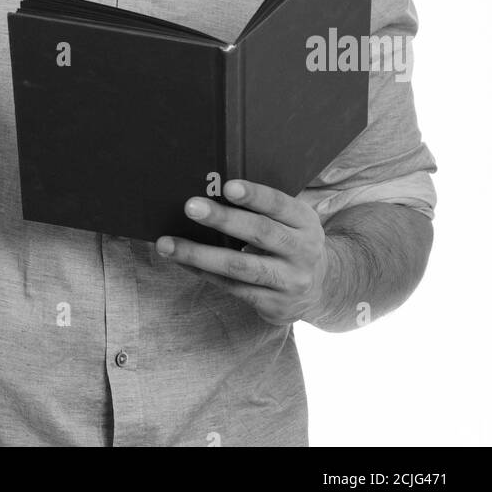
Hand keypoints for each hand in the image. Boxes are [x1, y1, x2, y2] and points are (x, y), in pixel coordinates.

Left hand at [154, 179, 332, 325]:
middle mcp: (302, 252)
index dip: (254, 195)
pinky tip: (181, 261)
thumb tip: (212, 188)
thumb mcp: (292, 220)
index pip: (280, 204)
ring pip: (239, 267)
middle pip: (259, 233)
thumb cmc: (291, 240)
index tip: (228, 187)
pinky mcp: (273, 305)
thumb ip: (265, 208)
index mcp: (305, 222)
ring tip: (168, 244)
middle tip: (190, 206)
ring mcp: (289, 282)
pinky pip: (231, 288)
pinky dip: (202, 273)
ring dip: (199, 254)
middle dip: (222, 219)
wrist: (323, 288)